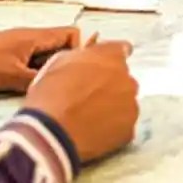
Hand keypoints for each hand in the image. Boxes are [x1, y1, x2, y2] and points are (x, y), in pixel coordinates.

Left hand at [0, 27, 80, 91]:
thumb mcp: (12, 76)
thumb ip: (40, 80)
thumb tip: (64, 86)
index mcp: (35, 36)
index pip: (72, 34)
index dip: (79, 51)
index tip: (73, 73)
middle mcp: (31, 39)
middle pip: (61, 47)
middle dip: (64, 66)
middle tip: (60, 87)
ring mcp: (19, 48)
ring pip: (45, 58)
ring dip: (47, 73)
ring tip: (44, 91)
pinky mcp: (8, 58)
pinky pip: (31, 65)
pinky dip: (33, 77)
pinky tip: (26, 91)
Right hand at [23, 41, 139, 162]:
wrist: (52, 131)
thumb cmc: (51, 93)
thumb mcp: (61, 62)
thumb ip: (83, 57)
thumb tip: (88, 60)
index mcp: (111, 57)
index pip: (122, 49)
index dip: (110, 59)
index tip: (102, 67)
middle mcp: (127, 78)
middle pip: (124, 79)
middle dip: (111, 85)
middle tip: (89, 97)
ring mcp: (131, 106)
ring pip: (125, 103)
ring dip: (113, 107)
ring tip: (90, 118)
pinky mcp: (129, 130)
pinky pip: (123, 126)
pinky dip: (113, 128)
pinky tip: (94, 133)